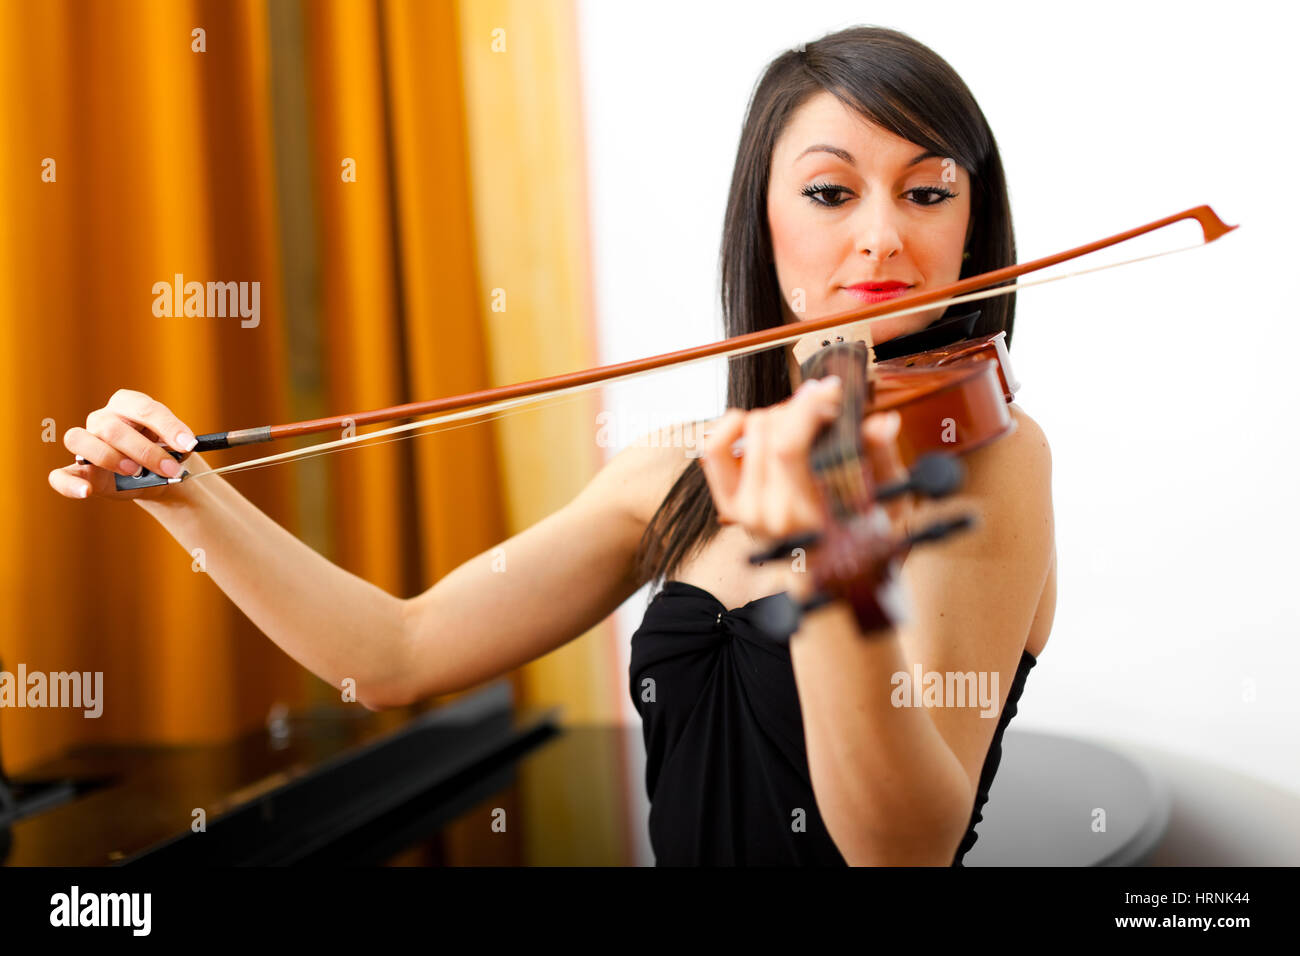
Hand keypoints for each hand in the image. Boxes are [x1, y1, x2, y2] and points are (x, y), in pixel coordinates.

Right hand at [48, 389, 198, 500]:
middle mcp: (102, 419)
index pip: (144, 408)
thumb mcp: (175, 446)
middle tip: (170, 469)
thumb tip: (185, 448)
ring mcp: (85, 443)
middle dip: (147, 451)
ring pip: (80, 440)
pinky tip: (86, 492)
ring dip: (109, 457)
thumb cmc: (164, 452)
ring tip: (134, 471)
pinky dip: (69, 484)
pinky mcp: (77, 471)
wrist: (156, 476)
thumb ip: (177, 445)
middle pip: (114, 428)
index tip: (189, 444)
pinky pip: (60, 475)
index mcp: (128, 404)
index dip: (167, 426)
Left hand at [699, 376, 911, 546]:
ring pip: (751, 430)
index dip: (808, 408)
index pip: (789, 447)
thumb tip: (882, 423)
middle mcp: (769, 514)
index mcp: (807, 517)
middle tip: (824, 409)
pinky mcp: (729, 505)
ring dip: (777, 414)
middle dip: (800, 407)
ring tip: (801, 424)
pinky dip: (731, 426)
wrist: (831, 574)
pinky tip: (755, 425)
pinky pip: (714, 450)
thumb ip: (881, 460)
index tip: (831, 390)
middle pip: (771, 430)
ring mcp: (745, 510)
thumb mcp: (886, 501)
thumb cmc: (862, 535)